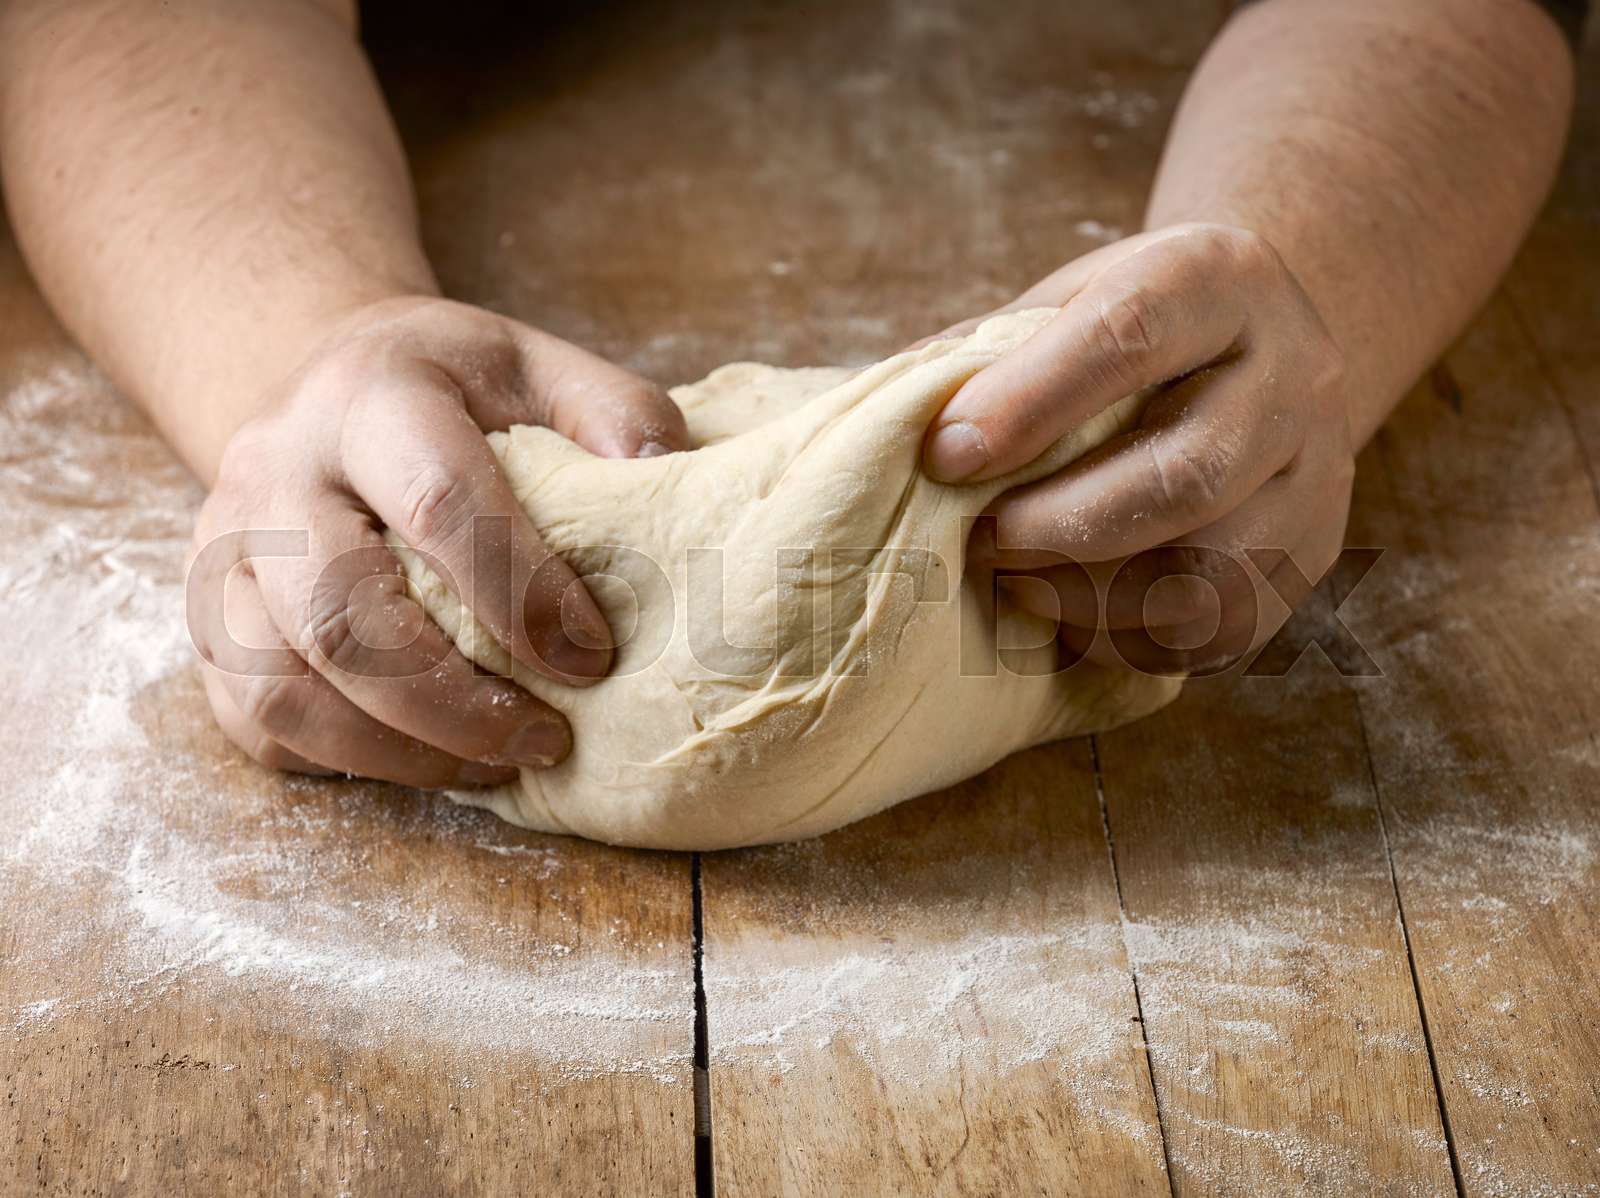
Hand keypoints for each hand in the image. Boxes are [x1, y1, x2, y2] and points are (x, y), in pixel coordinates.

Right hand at [187, 297, 688, 785]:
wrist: (324, 384)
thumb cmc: (451, 390)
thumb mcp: (536, 365)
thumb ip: (614, 411)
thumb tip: (669, 475)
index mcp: (371, 396)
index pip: (440, 503)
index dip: (522, 594)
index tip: (591, 657)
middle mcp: (274, 470)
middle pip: (341, 618)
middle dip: (456, 703)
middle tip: (548, 738)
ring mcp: (223, 550)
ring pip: (281, 687)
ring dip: (399, 749)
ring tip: (494, 763)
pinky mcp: (207, 619)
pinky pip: (254, 722)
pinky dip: (344, 760)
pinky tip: (425, 754)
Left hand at [921, 223, 1352, 674]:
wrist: (1262, 350)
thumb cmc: (1126, 331)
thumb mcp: (1066, 300)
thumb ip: (986, 352)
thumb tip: (883, 425)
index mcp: (1217, 282)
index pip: (1128, 335)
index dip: (1026, 404)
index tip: (942, 455)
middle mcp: (1292, 375)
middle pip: (1185, 476)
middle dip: (1058, 526)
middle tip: (977, 541)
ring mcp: (1315, 475)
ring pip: (1209, 573)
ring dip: (1087, 596)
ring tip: (1013, 581)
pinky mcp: (1308, 558)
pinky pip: (1217, 629)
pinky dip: (1126, 637)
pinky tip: (1068, 613)